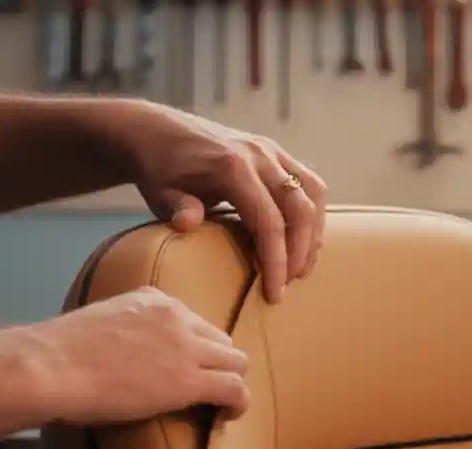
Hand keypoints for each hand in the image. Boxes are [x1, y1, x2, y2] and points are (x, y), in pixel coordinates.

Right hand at [31, 287, 249, 424]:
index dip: (194, 348)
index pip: (192, 321)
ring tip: (219, 405)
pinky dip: (238, 403)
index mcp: (152, 299)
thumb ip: (122, 330)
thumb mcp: (99, 323)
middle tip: (204, 389)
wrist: (50, 366)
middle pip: (220, 339)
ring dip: (230, 382)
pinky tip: (228, 416)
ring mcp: (186, 347)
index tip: (184, 367)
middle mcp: (176, 316)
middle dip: (216, 364)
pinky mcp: (189, 380)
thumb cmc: (59, 354)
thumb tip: (119, 355)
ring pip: (236, 362)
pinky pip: (235, 388)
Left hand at [120, 103, 327, 303]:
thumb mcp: (159, 192)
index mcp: (233, 167)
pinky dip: (312, 212)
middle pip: (300, 209)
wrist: (157, 131)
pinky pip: (309, 182)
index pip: (269, 221)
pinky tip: (303, 237)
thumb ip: (177, 207)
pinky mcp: (275, 152)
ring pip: (313, 193)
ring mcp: (271, 150)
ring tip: (301, 265)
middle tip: (289, 283)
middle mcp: (260, 155)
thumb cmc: (158, 169)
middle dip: (301, 253)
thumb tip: (188, 223)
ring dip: (313, 233)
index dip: (277, 261)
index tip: (275, 294)